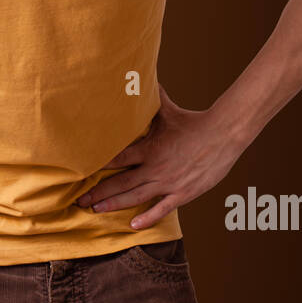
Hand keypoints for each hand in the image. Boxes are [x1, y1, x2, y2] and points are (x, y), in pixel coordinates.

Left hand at [75, 86, 244, 230]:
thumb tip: (140, 76)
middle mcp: (155, 167)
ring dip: (114, 204)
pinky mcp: (182, 193)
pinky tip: (133, 225)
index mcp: (149, 148)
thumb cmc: (193, 121)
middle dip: (97, 192)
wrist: (223, 134)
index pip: (116, 159)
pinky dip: (147, 218)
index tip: (79, 172)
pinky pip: (162, 209)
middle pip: (120, 183)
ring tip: (96, 210)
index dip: (97, 166)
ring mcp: (168, 182)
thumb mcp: (167, 110)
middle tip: (79, 200)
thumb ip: (151, 99)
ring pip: (135, 197)